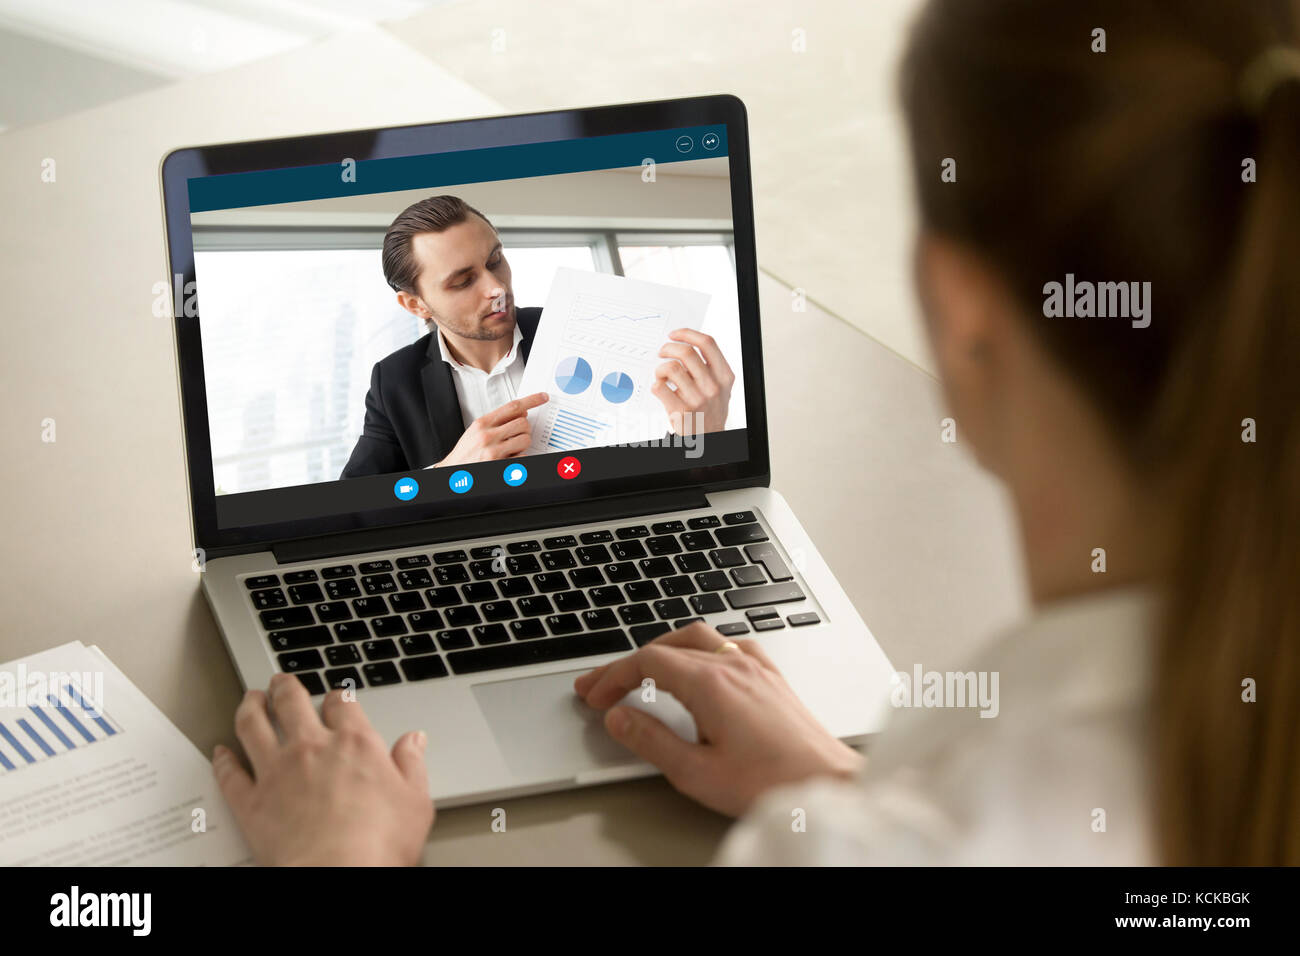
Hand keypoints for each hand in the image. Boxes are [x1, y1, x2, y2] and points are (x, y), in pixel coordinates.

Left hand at [212, 673, 433, 865]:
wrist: (337, 875)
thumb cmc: (379, 844)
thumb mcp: (415, 801)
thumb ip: (412, 765)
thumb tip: (414, 741)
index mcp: (354, 744)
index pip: (342, 704)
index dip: (338, 696)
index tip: (337, 698)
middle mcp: (311, 748)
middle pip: (291, 702)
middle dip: (285, 687)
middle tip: (280, 682)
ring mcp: (276, 772)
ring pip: (253, 726)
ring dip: (249, 707)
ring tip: (249, 699)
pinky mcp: (251, 802)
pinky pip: (229, 773)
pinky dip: (222, 760)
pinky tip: (220, 752)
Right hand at [436, 392, 547, 466]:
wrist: (454, 472)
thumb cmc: (465, 453)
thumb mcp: (476, 431)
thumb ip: (497, 421)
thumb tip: (521, 412)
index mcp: (482, 423)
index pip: (513, 406)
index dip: (532, 400)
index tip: (542, 397)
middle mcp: (487, 436)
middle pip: (523, 422)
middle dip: (524, 428)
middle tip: (517, 434)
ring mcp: (494, 451)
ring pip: (525, 439)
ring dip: (523, 443)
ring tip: (511, 448)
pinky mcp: (499, 464)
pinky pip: (522, 456)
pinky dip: (519, 457)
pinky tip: (508, 458)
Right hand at [573, 623, 863, 816]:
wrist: (827, 785)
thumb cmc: (771, 783)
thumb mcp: (695, 772)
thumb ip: (651, 740)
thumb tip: (619, 717)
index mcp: (711, 683)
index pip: (647, 661)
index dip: (613, 676)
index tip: (594, 695)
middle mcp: (734, 665)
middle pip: (668, 645)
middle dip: (630, 662)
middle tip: (605, 684)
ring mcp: (756, 667)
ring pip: (699, 638)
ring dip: (664, 650)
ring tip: (642, 671)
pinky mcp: (772, 678)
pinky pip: (728, 645)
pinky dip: (700, 650)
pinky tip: (699, 668)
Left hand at [652, 329, 734, 434]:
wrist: (710, 439)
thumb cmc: (712, 412)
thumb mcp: (722, 388)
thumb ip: (711, 368)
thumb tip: (687, 346)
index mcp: (724, 376)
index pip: (707, 343)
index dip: (688, 334)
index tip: (675, 334)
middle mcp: (712, 386)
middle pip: (686, 352)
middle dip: (668, 348)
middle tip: (662, 352)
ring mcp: (697, 399)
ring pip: (671, 368)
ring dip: (660, 368)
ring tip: (661, 374)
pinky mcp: (681, 411)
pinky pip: (659, 387)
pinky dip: (655, 384)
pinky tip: (660, 388)